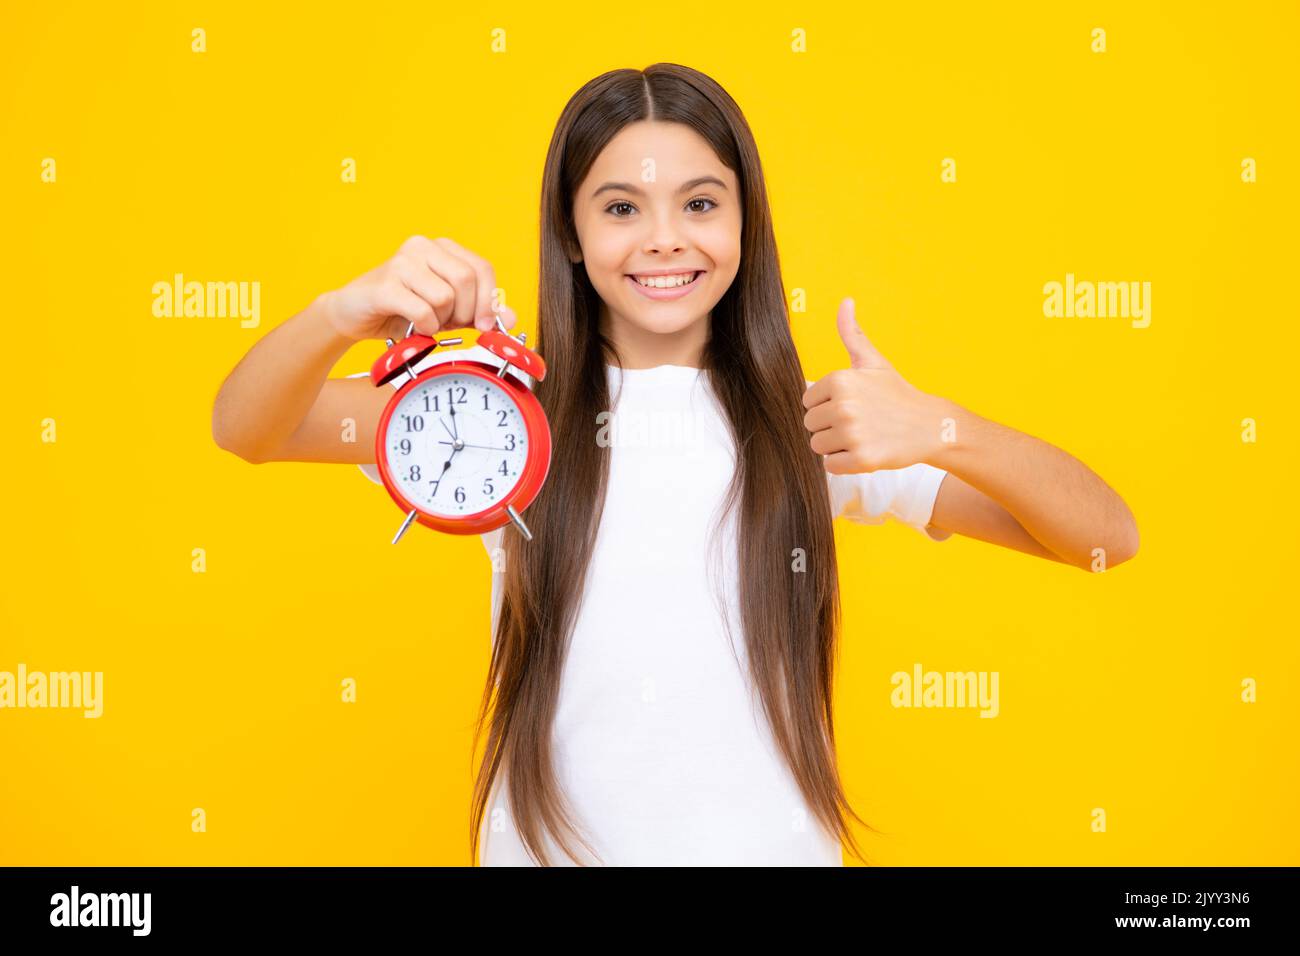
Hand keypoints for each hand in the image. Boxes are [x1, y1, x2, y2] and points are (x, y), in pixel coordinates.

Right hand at [321, 235, 518, 341]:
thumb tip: (510, 318)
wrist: (353, 314)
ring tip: (426, 322)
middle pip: (467, 280)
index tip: (484, 325)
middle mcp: (422, 247)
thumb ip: (479, 311)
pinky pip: (423, 310)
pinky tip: (416, 327)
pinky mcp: (385, 285)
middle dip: (465, 312)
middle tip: (449, 325)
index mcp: (441, 248)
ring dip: (441, 320)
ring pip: (446, 297)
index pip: (483, 269)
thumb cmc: (402, 309)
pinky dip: (425, 326)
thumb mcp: (448, 311)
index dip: (489, 300)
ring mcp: (402, 262)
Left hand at [802, 297, 948, 473]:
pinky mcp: (861, 459)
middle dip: (830, 427)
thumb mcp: (873, 361)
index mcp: (840, 379)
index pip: (807, 402)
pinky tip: (866, 451)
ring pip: (818, 446)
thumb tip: (845, 301)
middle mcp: (844, 405)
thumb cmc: (896, 394)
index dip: (827, 406)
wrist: (931, 426)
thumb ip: (852, 333)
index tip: (853, 404)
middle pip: (810, 425)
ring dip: (837, 446)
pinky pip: (830, 466)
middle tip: (859, 422)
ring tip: (863, 436)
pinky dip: (845, 463)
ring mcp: (852, 434)